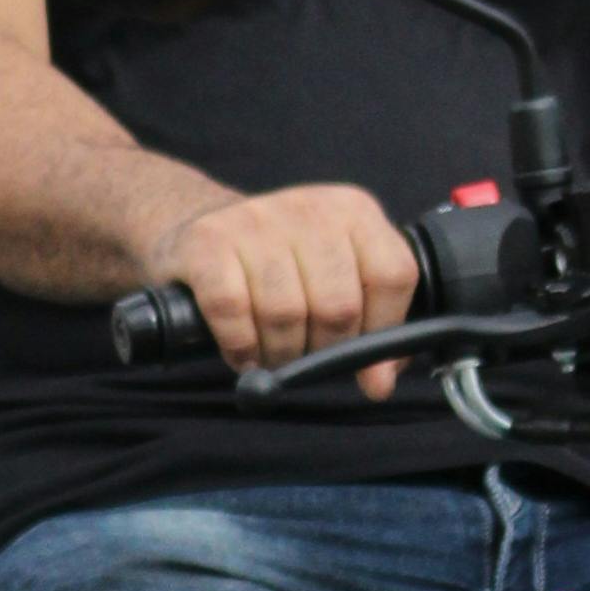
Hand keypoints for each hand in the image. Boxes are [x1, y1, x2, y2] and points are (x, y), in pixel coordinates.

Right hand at [148, 183, 419, 394]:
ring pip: (285, 313)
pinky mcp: (207, 241)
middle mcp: (309, 208)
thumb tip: (379, 383)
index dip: (382, 329)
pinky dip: (239, 344)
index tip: (362, 358)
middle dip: (323, 350)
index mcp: (354, 211)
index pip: (393, 276)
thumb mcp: (335, 280)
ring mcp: (255, 219)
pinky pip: (232, 310)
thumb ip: (370, 326)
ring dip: (278, 353)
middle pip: (338, 305)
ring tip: (272, 353)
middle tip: (305, 355)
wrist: (197, 232)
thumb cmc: (277, 266)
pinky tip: (241, 350)